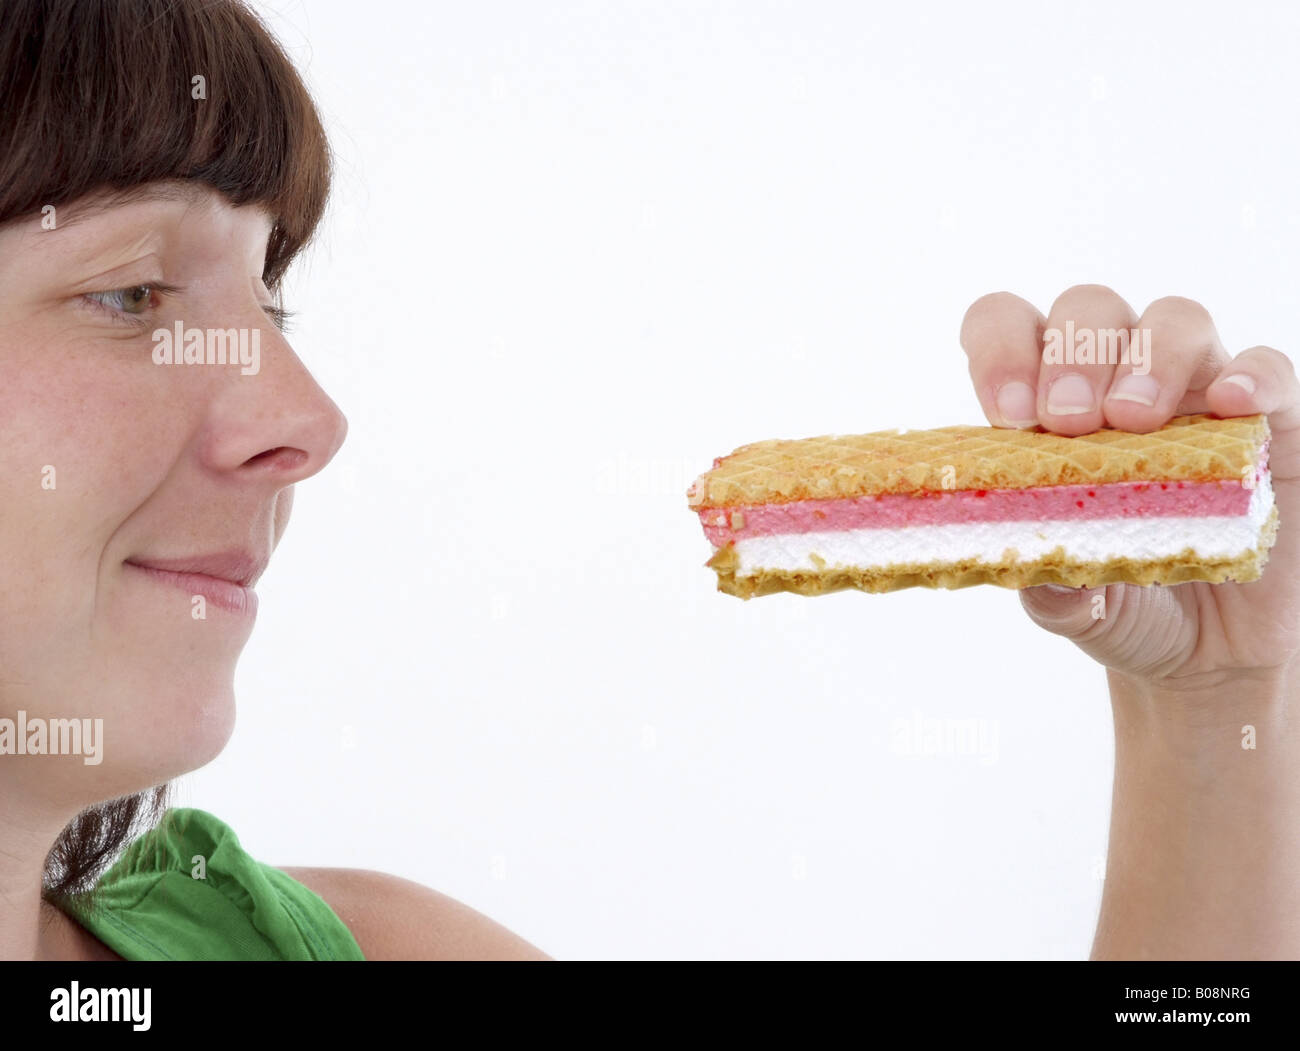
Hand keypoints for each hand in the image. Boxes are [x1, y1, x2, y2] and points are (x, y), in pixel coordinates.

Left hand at [959, 285, 1299, 694]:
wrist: (1207, 648)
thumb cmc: (1121, 600)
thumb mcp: (1072, 608)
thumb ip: (1048, 588)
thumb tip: (1036, 574)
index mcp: (1045, 406)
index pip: (1009, 328)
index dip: (999, 350)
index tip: (1008, 414)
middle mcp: (1116, 380)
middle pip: (1089, 310)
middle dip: (1072, 353)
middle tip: (1068, 420)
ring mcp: (1195, 392)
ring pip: (1175, 320)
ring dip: (1149, 357)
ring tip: (1135, 420)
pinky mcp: (1271, 419)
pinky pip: (1269, 369)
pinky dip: (1253, 375)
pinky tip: (1232, 404)